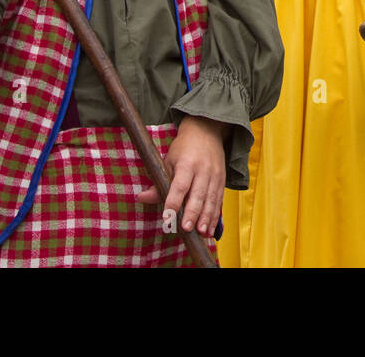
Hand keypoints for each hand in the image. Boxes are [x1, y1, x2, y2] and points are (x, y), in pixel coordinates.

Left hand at [137, 116, 226, 236]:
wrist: (207, 131)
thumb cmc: (183, 148)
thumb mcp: (167, 160)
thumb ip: (157, 182)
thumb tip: (141, 198)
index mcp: (187, 163)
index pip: (180, 185)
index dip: (173, 201)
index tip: (167, 217)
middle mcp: (203, 170)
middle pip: (198, 194)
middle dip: (192, 213)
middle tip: (186, 228)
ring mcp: (215, 175)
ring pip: (211, 199)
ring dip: (206, 218)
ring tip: (201, 233)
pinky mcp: (222, 181)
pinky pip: (219, 201)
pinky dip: (215, 216)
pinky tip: (210, 230)